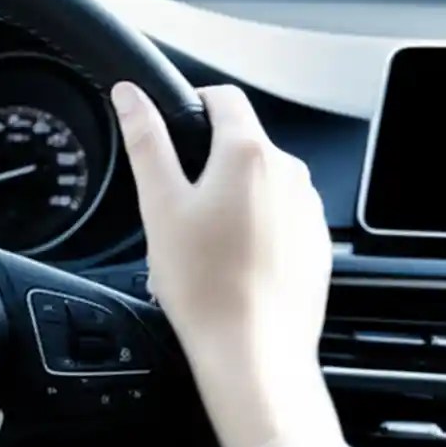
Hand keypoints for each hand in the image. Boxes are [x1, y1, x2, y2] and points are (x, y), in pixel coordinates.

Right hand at [110, 82, 339, 446]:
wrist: (252, 350)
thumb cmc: (205, 284)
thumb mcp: (159, 204)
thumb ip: (145, 140)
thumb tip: (130, 96)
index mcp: (249, 153)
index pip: (224, 97)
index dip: (192, 105)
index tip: (173, 130)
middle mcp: (289, 173)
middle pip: (241, 142)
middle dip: (208, 161)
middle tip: (178, 206)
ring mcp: (307, 208)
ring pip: (261, 182)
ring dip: (232, 196)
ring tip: (203, 243)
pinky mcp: (315, 242)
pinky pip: (279, 216)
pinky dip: (255, 227)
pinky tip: (230, 262)